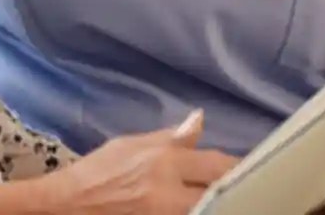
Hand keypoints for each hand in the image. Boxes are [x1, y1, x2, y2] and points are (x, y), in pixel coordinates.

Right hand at [45, 110, 237, 214]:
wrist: (69, 205)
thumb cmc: (98, 171)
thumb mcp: (131, 145)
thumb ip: (171, 137)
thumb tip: (200, 119)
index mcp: (163, 162)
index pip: (217, 165)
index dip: (240, 167)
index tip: (255, 166)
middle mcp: (169, 192)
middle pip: (220, 193)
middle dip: (236, 188)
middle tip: (250, 185)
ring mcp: (164, 214)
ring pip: (207, 208)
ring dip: (218, 201)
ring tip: (228, 195)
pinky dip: (199, 209)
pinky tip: (205, 204)